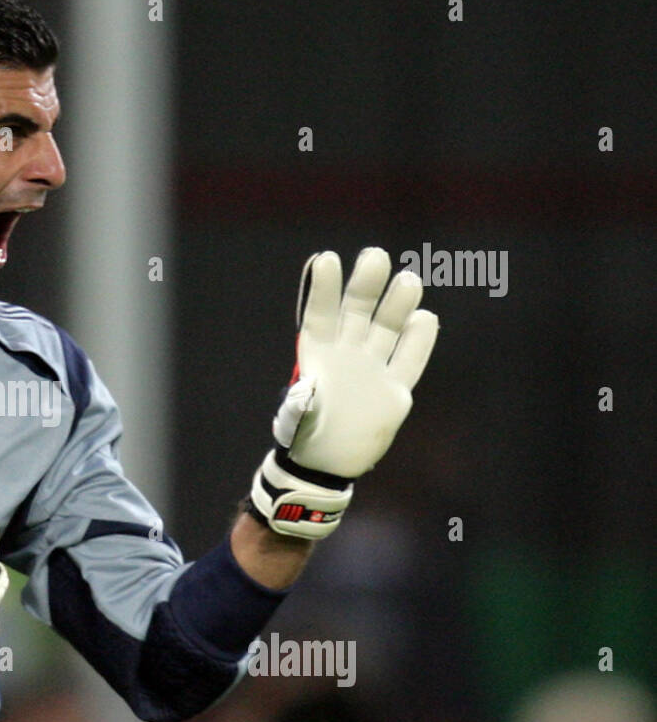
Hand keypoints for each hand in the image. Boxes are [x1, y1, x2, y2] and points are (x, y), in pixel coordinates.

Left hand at [249, 247, 438, 538]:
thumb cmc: (304, 439)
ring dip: (397, 304)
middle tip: (375, 256)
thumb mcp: (297, 423)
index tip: (326, 259)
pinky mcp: (394, 388)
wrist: (329, 466)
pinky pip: (409, 359)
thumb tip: (304, 390)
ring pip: (387, 327)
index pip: (321, 314)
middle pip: (358, 310)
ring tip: (407, 280)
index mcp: (318, 354)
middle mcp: (347, 353)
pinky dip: (419, 340)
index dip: (323, 288)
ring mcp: (372, 367)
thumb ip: (301, 405)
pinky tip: (425, 318)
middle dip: (366, 284)